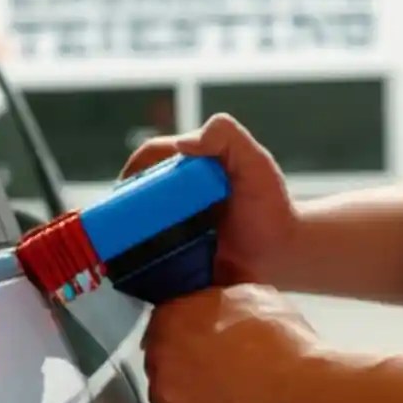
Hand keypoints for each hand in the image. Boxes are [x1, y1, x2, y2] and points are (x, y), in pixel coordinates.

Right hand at [121, 114, 297, 284]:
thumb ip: (226, 136)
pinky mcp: (176, 255)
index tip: (127, 189)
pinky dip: (139, 258)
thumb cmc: (270, 204)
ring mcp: (174, 225)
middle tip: (118, 223)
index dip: (136, 167)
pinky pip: (149, 254)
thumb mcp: (254, 161)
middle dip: (124, 204)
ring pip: (137, 224)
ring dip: (128, 233)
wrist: (284, 254)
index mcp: (190, 165)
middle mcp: (177, 192)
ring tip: (122, 247)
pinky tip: (135, 267)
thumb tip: (182, 145)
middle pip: (137, 191)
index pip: (152, 155)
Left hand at [143, 283, 320, 402]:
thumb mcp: (253, 295)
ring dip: (191, 397)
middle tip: (218, 370)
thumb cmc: (283, 345)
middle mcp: (160, 362)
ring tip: (227, 398)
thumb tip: (218, 293)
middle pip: (163, 362)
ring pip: (172, 398)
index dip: (186, 331)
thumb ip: (220, 294)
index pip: (164, 322)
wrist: (301, 395)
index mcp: (171, 320)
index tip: (200, 340)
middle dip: (186, 364)